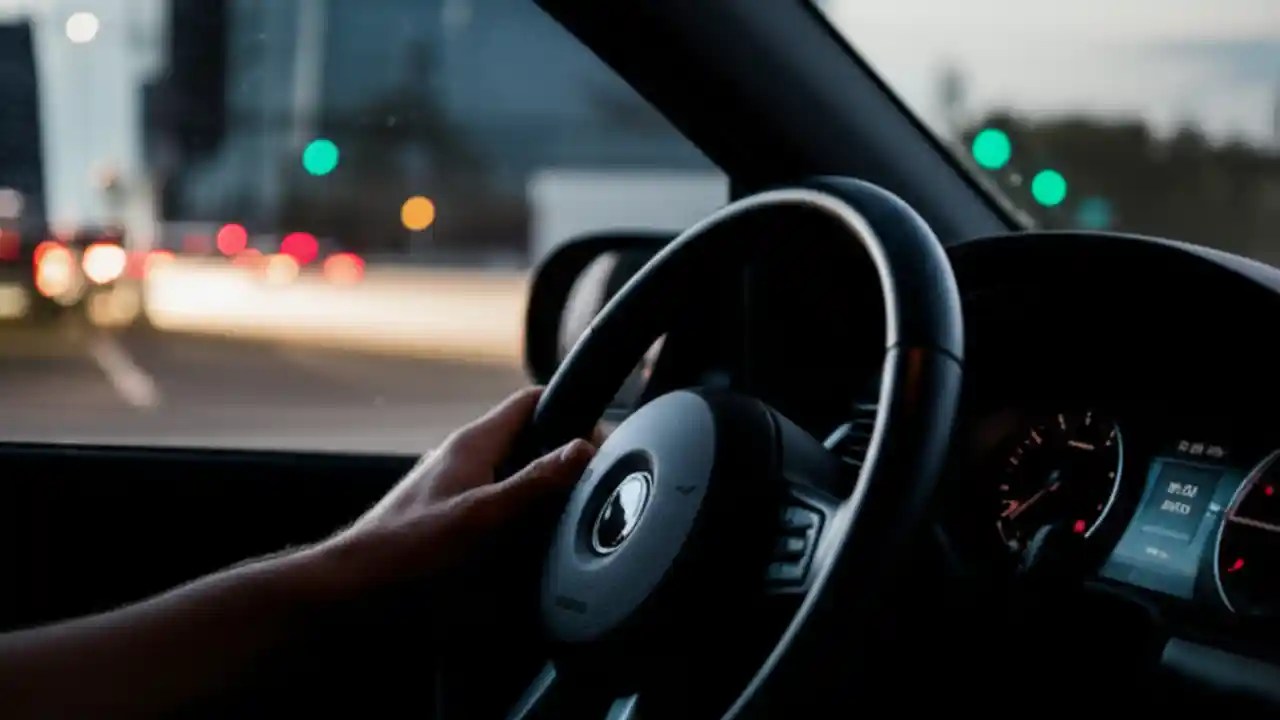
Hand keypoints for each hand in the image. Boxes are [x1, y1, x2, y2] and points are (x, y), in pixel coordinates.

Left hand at [317, 386, 594, 594]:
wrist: (356, 585)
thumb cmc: (407, 548)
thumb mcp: (482, 515)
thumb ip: (534, 483)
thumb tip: (582, 448)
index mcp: (473, 443)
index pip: (530, 401)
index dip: (569, 409)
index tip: (599, 438)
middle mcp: (466, 458)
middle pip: (528, 439)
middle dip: (561, 457)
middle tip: (592, 483)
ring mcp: (458, 486)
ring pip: (515, 473)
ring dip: (542, 489)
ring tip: (569, 514)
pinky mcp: (452, 515)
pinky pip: (498, 503)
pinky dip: (521, 515)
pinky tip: (533, 543)